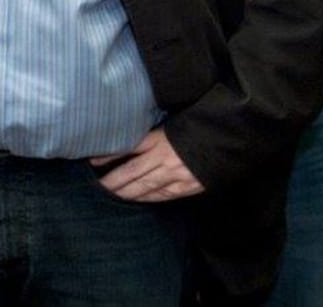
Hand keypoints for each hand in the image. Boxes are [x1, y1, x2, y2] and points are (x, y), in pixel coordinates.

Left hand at [90, 127, 204, 201]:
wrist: (229, 137)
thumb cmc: (199, 125)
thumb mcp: (173, 122)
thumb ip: (154, 133)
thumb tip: (133, 140)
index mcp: (160, 138)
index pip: (128, 148)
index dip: (109, 156)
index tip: (92, 162)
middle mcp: (164, 158)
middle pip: (131, 172)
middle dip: (112, 182)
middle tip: (97, 188)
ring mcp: (176, 174)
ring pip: (145, 187)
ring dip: (126, 193)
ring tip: (111, 196)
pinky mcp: (188, 186)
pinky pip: (163, 195)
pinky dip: (147, 198)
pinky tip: (137, 199)